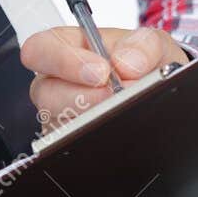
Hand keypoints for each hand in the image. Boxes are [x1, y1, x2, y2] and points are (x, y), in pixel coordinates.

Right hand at [19, 25, 189, 129]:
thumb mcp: (152, 45)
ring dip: (94, 122)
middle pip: (46, 95)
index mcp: (67, 47)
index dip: (63, 61)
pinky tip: (119, 133)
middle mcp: (57, 84)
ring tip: (124, 113)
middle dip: (83, 98)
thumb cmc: (145, 64)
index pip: (39, 49)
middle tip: (116, 97)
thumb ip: (144, 45)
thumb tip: (126, 63)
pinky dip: (99, 143)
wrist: (158, 93)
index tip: (101, 72)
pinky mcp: (71, 146)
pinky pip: (73, 151)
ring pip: (59, 128)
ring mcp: (62, 118)